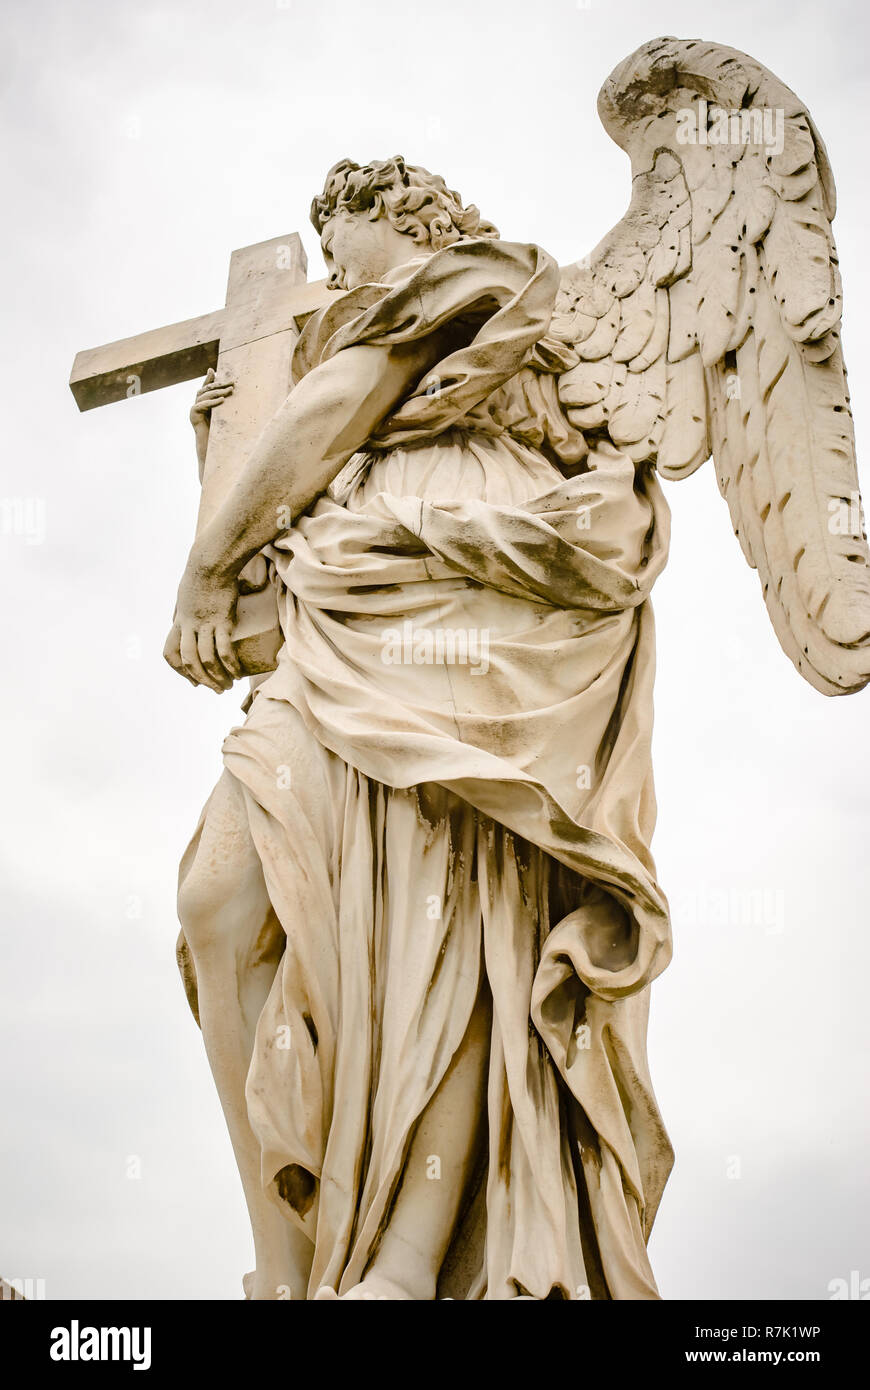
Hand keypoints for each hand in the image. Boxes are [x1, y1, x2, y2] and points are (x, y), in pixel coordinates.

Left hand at [163, 558, 242, 691]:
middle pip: (189, 661)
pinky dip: (230, 665)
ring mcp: (205, 624)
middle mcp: (189, 626)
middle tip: (215, 689)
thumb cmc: (201, 574)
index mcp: (179, 621)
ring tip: (227, 686)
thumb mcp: (184, 594)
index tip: (193, 680)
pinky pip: (224, 650)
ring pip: (206, 659)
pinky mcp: (222, 621)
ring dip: (216, 677)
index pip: (170, 652)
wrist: (212, 562)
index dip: (179, 670)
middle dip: (201, 679)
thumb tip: (181, 618)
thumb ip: (183, 610)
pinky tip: (237, 673)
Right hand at [191, 369, 233, 476]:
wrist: (211, 448)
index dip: (209, 378)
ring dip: (218, 392)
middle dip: (219, 384)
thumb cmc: (220, 433)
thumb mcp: (224, 416)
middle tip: (232, 382)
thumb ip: (225, 405)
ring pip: (203, 395)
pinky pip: (200, 405)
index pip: (206, 387)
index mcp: (203, 402)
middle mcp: (197, 404)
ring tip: (230, 391)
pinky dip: (211, 402)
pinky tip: (222, 401)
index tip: (213, 370)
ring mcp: (193, 410)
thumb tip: (235, 393)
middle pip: (206, 389)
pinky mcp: (192, 416)